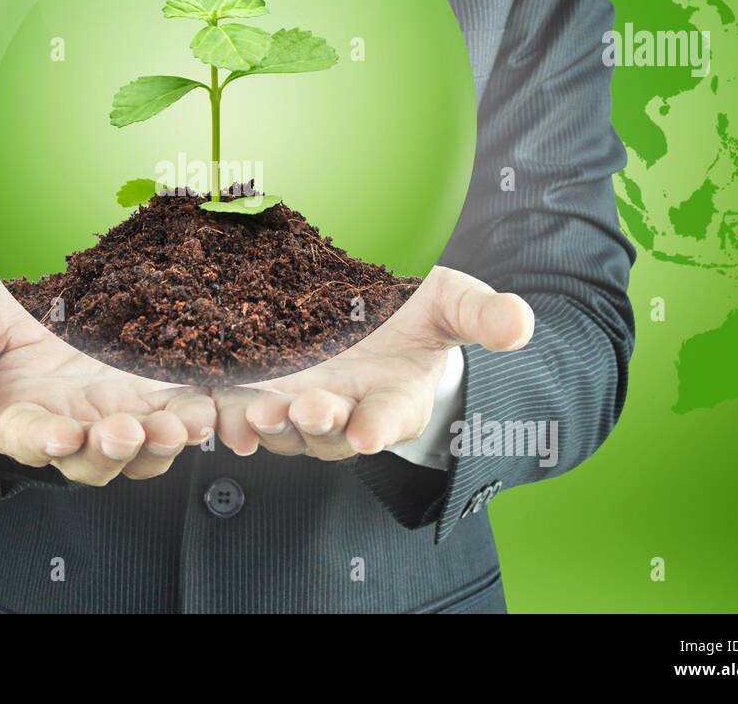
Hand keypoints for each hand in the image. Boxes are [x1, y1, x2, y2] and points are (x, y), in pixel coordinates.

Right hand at [0, 282, 214, 484]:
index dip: (45, 442)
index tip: (60, 436)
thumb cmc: (13, 319)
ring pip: (143, 453)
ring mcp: (121, 418)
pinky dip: (201, 421)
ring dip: (162, 444)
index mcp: (24, 418)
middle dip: (111, 450)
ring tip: (180, 424)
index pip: (30, 439)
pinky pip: (184, 420)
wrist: (62, 297)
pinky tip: (214, 410)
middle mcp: (75, 430)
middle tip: (126, 432)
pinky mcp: (160, 400)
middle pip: (93, 461)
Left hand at [212, 266, 534, 459]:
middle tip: (307, 411)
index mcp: (396, 400)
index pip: (391, 420)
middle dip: (319, 425)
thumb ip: (484, 316)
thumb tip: (522, 324)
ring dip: (271, 425)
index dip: (379, 426)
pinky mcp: (264, 389)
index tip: (367, 431)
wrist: (373, 311)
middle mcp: (347, 413)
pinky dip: (229, 415)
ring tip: (259, 411)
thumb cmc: (420, 314)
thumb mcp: (454, 305)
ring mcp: (302, 405)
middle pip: (330, 432)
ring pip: (284, 429)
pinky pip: (242, 411)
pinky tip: (215, 409)